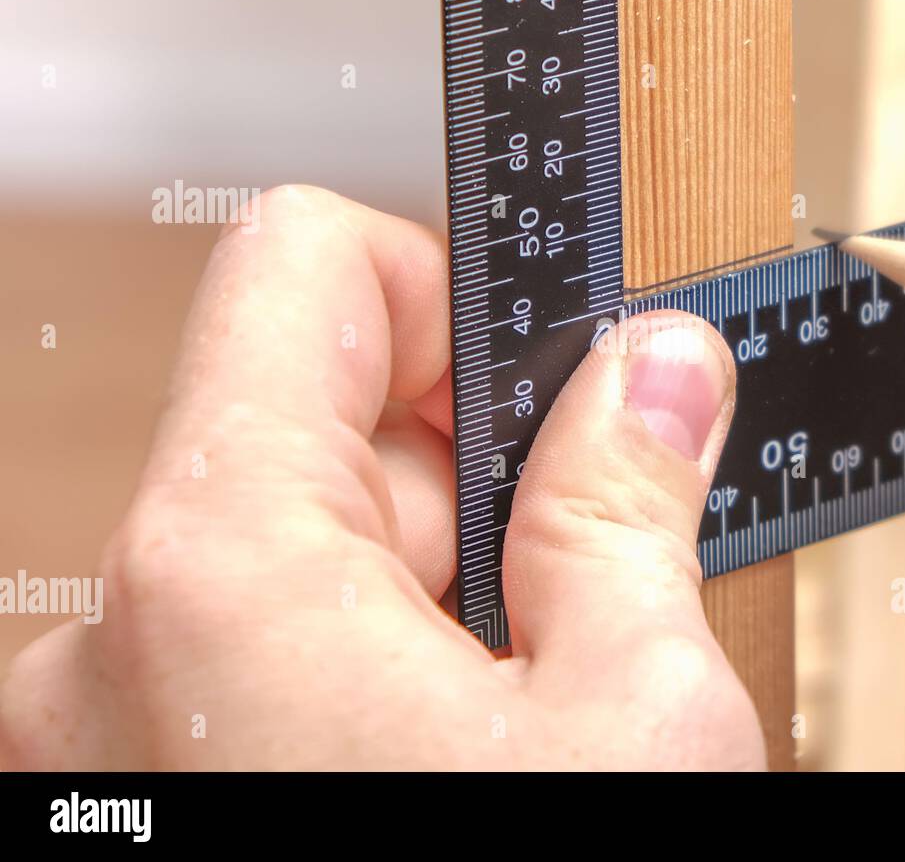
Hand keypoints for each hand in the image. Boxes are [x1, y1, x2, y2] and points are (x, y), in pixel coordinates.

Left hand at [0, 186, 762, 768]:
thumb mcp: (630, 721)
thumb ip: (630, 508)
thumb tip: (654, 368)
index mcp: (221, 572)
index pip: (305, 266)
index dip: (453, 294)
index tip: (547, 374)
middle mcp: (118, 638)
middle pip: (317, 421)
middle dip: (471, 480)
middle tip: (581, 574)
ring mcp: (122, 718)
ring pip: (304, 546)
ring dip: (439, 584)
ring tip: (533, 695)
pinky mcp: (156, 770)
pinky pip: (266, 643)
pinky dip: (380, 657)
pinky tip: (470, 736)